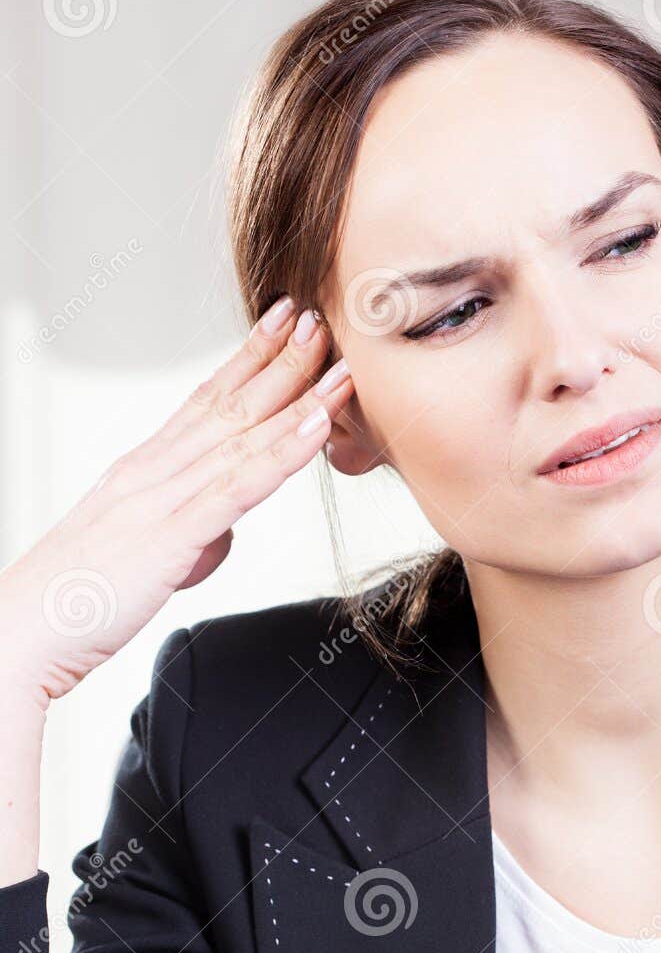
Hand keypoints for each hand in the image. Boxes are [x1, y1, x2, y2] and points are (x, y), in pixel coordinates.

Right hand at [0, 297, 352, 705]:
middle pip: (227, 405)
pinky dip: (282, 454)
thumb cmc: (74, 601)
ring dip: (296, 399)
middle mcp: (149, 473)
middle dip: (279, 361)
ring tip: (337, 367)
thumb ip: (185, 537)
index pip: (202, 403)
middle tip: (321, 320)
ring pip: (240, 438)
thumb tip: (220, 536)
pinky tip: (315, 428)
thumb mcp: (141, 557)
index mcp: (140, 471)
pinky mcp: (168, 537)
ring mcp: (158, 500)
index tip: (281, 328)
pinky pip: (237, 488)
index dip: (245, 361)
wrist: (23, 631)